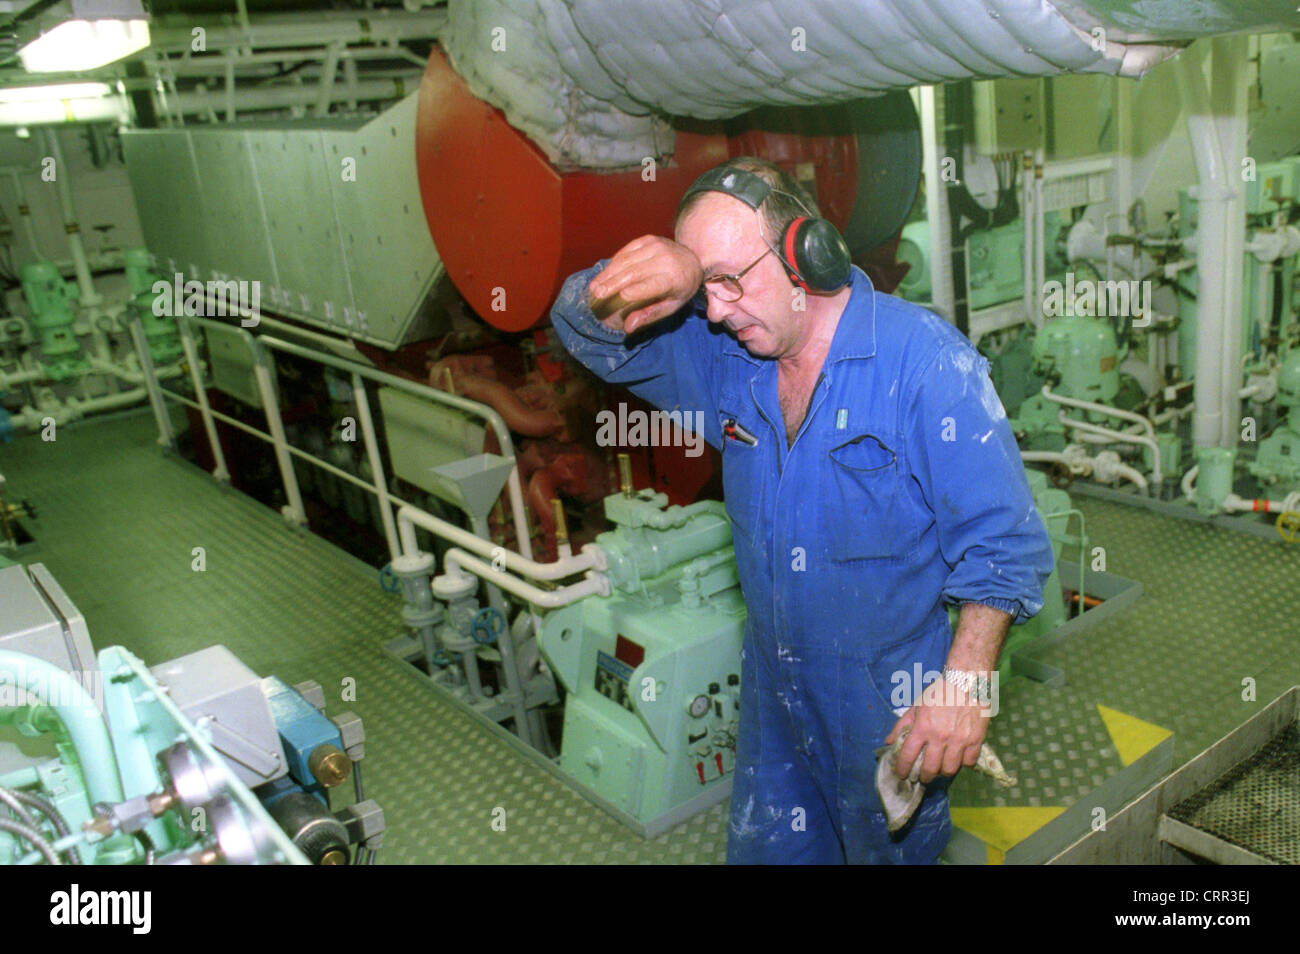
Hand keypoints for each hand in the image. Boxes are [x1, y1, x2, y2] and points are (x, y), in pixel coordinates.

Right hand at [587, 235, 703, 334]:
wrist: (692, 261)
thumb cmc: (679, 289)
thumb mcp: (670, 306)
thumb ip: (649, 315)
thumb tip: (628, 327)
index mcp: (675, 278)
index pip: (653, 285)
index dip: (637, 291)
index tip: (620, 297)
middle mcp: (666, 259)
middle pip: (635, 272)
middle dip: (613, 283)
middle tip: (596, 295)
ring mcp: (656, 246)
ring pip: (627, 260)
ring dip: (608, 273)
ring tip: (594, 286)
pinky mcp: (648, 239)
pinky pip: (627, 251)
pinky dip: (614, 262)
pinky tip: (604, 274)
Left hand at [885, 676, 988, 783]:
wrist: (966, 681)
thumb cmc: (939, 692)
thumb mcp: (916, 706)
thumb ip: (902, 725)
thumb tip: (889, 742)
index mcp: (922, 727)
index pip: (908, 755)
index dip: (902, 768)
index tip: (901, 774)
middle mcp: (940, 737)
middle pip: (930, 768)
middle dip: (924, 776)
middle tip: (923, 777)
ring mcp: (959, 740)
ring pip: (949, 769)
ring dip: (943, 772)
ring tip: (940, 769)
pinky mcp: (976, 740)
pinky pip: (969, 762)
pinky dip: (963, 763)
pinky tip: (959, 758)